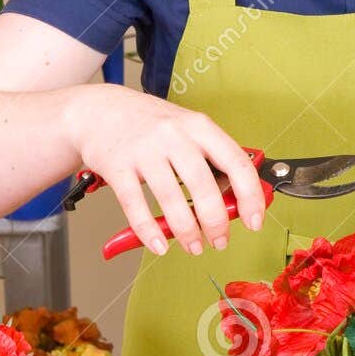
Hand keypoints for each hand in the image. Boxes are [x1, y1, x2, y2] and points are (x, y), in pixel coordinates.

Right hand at [62, 85, 267, 255]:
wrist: (99, 110)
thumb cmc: (149, 123)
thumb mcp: (187, 129)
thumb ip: (211, 159)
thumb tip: (236, 199)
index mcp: (199, 126)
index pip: (237, 163)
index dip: (250, 196)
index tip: (255, 220)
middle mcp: (174, 135)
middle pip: (204, 186)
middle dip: (216, 222)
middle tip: (220, 241)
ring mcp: (144, 150)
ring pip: (172, 199)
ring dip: (186, 231)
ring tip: (194, 246)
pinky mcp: (117, 166)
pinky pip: (136, 205)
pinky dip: (149, 231)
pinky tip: (159, 244)